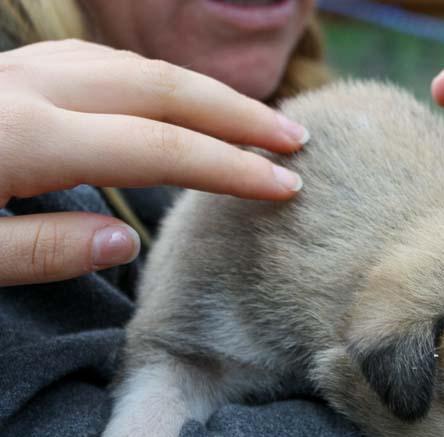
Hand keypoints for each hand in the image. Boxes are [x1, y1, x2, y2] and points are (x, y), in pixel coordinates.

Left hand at [0, 39, 308, 285]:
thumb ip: (41, 251)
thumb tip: (126, 243)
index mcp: (24, 139)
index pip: (157, 148)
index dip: (230, 167)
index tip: (285, 186)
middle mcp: (29, 89)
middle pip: (161, 89)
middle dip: (238, 114)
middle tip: (295, 137)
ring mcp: (16, 70)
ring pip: (132, 66)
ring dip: (200, 90)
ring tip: (249, 119)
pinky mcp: (4, 71)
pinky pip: (95, 59)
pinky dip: (150, 78)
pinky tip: (170, 96)